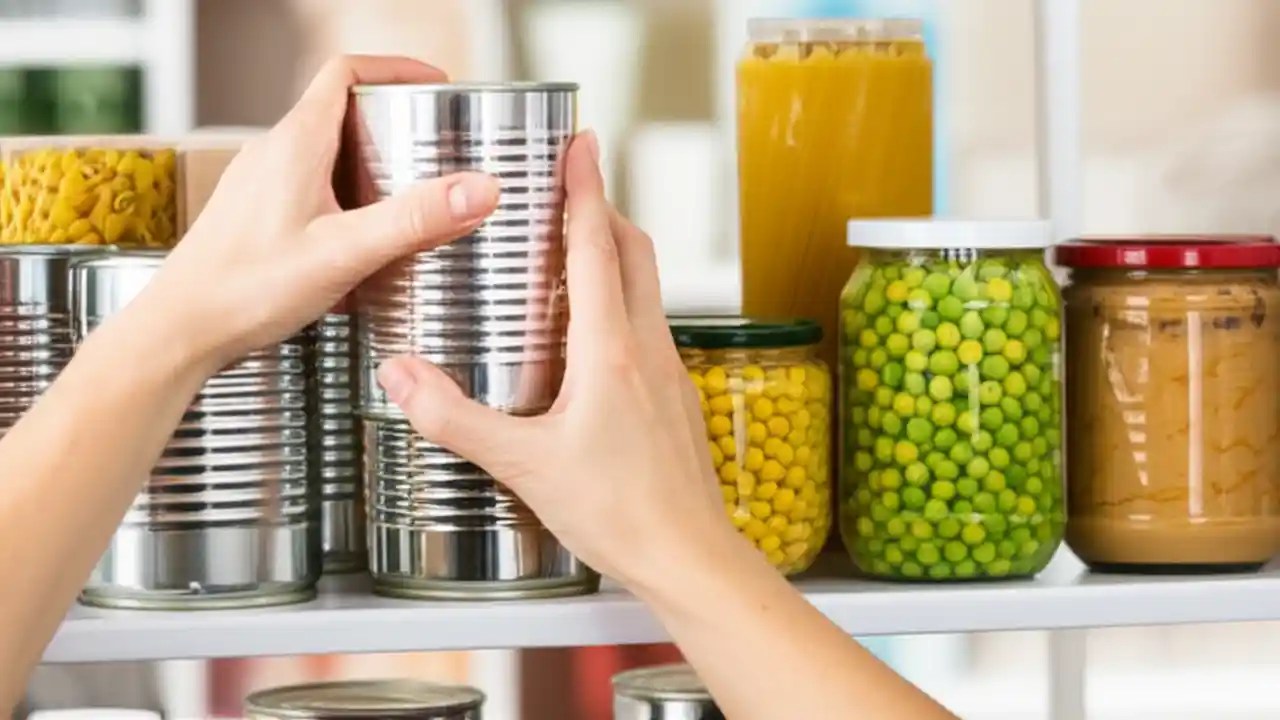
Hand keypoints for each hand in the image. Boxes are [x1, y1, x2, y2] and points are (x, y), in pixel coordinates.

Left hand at [136, 55, 500, 368]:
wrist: (180, 333)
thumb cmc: (245, 291)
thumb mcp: (345, 253)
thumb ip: (415, 220)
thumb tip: (478, 188)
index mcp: (295, 144)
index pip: (345, 72)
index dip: (394, 68)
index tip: (432, 84)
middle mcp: (272, 154)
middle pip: (341, 113)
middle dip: (392, 128)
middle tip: (432, 155)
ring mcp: (259, 184)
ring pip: (324, 155)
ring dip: (368, 169)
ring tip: (405, 204)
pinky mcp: (254, 216)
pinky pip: (308, 189)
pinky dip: (343, 201)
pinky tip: (358, 245)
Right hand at [376, 132, 740, 587]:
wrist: (690, 559)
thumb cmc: (621, 513)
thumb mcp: (524, 465)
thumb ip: (457, 418)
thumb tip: (401, 375)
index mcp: (613, 350)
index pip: (597, 245)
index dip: (586, 188)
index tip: (579, 144)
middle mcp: (649, 349)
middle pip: (634, 252)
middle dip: (603, 210)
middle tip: (570, 188)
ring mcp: (670, 373)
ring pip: (648, 289)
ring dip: (616, 256)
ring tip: (573, 252)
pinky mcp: (676, 399)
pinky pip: (651, 329)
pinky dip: (624, 305)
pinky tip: (594, 338)